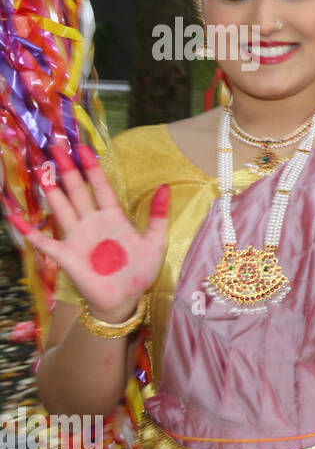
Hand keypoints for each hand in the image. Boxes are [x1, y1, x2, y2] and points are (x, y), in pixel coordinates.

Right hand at [7, 145, 166, 321]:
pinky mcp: (65, 255)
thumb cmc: (140, 272)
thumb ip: (158, 216)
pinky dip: (29, 230)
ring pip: (61, 208)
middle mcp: (92, 223)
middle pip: (77, 191)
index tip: (83, 148)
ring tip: (40, 169)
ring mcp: (76, 237)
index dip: (92, 168)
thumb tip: (165, 187)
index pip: (100, 187)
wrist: (125, 300)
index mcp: (113, 218)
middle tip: (55, 148)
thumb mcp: (155, 242)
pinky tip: (14, 216)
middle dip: (67, 170)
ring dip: (51, 190)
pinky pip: (43, 241)